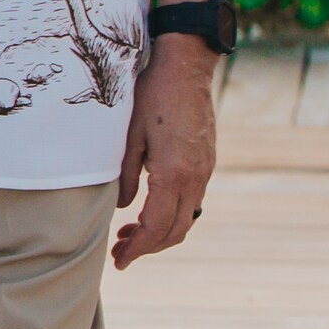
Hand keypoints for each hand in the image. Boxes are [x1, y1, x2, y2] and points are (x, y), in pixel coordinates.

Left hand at [110, 40, 218, 266]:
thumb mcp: (129, 137)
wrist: (186, 69)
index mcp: (173, 173)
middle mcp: (195, 177)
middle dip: (148, 248)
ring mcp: (205, 171)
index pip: (156, 226)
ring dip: (161, 233)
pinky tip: (151, 210)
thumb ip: (126, 177)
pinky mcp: (207, 163)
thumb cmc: (152, 97)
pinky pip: (192, 201)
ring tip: (131, 234)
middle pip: (175, 231)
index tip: (120, 260)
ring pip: (186, 218)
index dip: (137, 248)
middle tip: (121, 253)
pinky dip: (172, 215)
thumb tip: (123, 208)